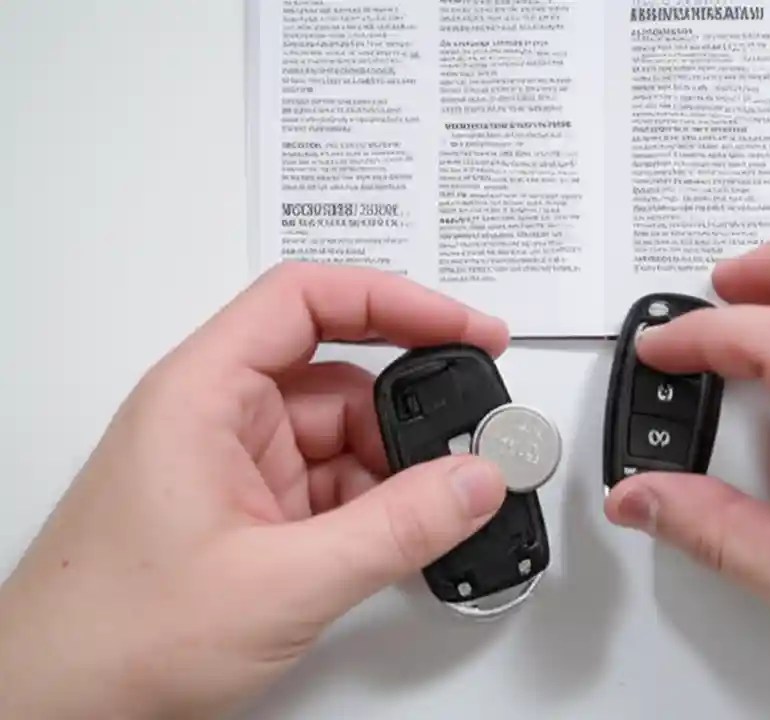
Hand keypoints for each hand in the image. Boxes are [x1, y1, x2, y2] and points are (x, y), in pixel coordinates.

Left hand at [0, 263, 511, 718]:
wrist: (56, 710)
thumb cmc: (113, 637)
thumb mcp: (282, 581)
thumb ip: (396, 528)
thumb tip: (474, 480)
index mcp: (202, 395)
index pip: (306, 301)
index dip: (395, 301)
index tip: (463, 326)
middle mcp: (216, 418)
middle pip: (339, 379)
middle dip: (409, 418)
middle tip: (470, 447)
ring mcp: (233, 467)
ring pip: (342, 440)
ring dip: (392, 476)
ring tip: (430, 517)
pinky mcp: (246, 513)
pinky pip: (329, 488)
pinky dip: (371, 511)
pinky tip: (394, 542)